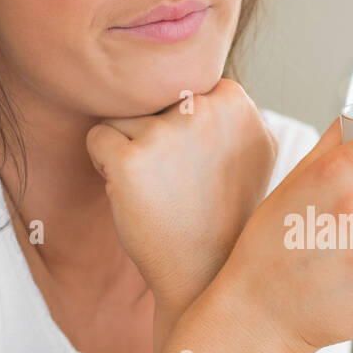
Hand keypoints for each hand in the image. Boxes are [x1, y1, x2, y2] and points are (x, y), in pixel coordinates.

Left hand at [84, 78, 277, 314]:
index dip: (184, 125)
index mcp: (238, 104)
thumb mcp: (254, 153)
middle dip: (156, 133)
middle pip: (152, 96)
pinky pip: (98, 138)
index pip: (184, 85)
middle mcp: (208, 112)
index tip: (201, 165)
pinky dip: (105, 165)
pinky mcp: (130, 160)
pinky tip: (135, 194)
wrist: (204, 273)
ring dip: (131, 149)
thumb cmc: (222, 212)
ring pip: (123, 115)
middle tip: (178, 180)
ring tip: (160, 189)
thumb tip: (213, 79)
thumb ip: (234, 111)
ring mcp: (169, 133)